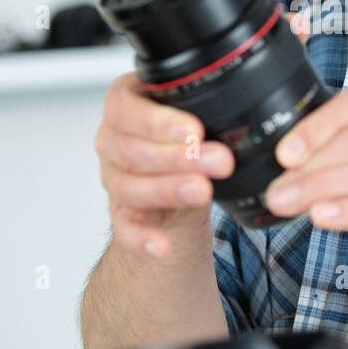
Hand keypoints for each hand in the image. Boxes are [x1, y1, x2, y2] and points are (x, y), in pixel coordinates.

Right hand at [94, 73, 234, 257]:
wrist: (180, 176)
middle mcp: (112, 139)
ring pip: (129, 187)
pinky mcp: (121, 212)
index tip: (194, 130)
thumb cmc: (186, 135)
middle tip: (217, 160)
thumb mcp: (193, 110)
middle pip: (131, 150)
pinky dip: (143, 238)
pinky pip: (125, 228)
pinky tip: (161, 245)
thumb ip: (202, 104)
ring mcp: (113, 177)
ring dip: (168, 190)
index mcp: (124, 103)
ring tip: (203, 190)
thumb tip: (236, 106)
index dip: (158, 122)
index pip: (126, 109)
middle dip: (177, 158)